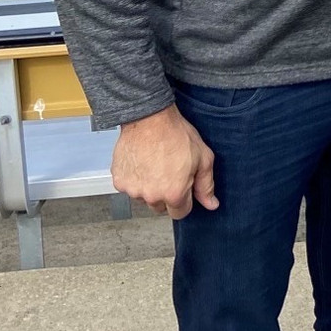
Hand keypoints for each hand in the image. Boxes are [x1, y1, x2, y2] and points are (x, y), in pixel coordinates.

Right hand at [112, 103, 217, 218]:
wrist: (149, 117)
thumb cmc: (176, 134)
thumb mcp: (203, 158)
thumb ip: (206, 186)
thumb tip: (211, 205)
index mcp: (174, 194)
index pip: (180, 213)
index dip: (185, 200)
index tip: (183, 186)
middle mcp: (151, 196)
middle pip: (160, 207)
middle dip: (166, 194)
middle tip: (169, 172)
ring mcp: (132, 190)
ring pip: (144, 197)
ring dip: (149, 187)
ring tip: (155, 164)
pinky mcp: (119, 181)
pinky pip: (129, 187)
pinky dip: (135, 179)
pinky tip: (142, 162)